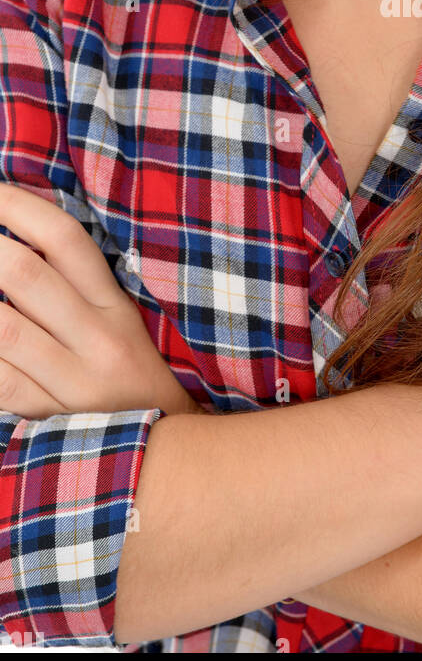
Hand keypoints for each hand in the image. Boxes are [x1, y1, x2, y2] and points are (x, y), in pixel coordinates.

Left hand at [0, 183, 203, 419]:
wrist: (165, 453)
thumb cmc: (127, 374)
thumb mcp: (116, 320)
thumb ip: (73, 282)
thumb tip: (16, 237)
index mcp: (113, 304)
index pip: (64, 239)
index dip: (19, 206)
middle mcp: (98, 338)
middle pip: (26, 275)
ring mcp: (73, 382)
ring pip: (3, 330)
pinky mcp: (49, 420)